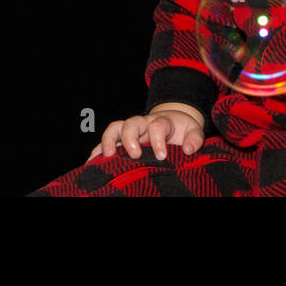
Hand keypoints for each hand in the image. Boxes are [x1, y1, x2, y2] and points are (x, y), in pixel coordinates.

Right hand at [86, 108, 204, 164]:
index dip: (158, 140)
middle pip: (132, 123)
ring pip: (115, 129)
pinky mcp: (120, 140)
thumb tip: (188, 149)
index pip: (158, 125)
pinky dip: (97, 151)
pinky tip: (91, 164)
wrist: (173, 123)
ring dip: (109, 141)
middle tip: (135, 155)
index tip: (162, 156)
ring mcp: (129, 131)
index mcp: (161, 121)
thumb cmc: (182, 131)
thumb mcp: (193, 131)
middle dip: (131, 138)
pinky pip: (105, 141)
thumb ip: (194, 139)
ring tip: (107, 157)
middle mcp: (143, 123)